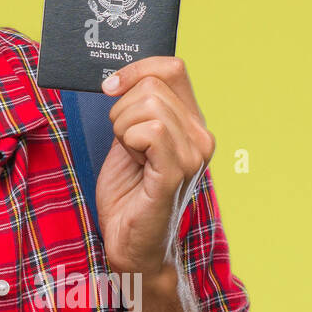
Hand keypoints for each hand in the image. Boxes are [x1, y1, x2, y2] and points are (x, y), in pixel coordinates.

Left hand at [95, 57, 214, 275]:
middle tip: (124, 142)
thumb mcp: (129, 140)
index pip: (171, 68)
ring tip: (132, 156)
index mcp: (191, 123)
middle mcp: (200, 135)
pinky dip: (129, 142)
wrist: (132, 243)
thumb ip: (134, 109)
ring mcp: (194, 153)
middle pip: (152, 84)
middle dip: (121, 108)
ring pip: (148, 104)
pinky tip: (136, 164)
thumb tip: (118, 77)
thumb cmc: (128, 194)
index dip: (135, 69)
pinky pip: (151, 131)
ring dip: (123, 127)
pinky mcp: (178, 171)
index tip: (110, 88)